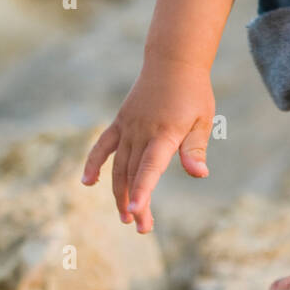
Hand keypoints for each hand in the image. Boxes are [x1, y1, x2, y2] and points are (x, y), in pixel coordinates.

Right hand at [80, 55, 213, 232]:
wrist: (173, 62)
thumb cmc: (193, 93)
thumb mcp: (203, 119)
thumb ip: (195, 149)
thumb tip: (200, 174)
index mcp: (165, 133)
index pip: (150, 167)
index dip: (143, 190)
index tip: (137, 211)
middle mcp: (142, 132)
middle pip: (134, 174)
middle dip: (136, 203)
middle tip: (142, 227)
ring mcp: (128, 126)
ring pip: (119, 166)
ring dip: (120, 192)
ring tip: (126, 217)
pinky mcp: (121, 122)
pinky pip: (103, 145)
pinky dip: (94, 163)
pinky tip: (87, 182)